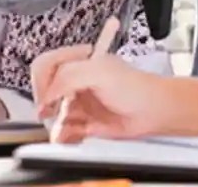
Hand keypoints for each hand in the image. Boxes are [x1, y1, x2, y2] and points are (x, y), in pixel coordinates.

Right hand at [32, 46, 170, 142]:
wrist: (154, 111)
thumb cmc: (135, 86)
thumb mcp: (97, 71)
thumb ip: (67, 77)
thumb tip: (47, 95)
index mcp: (78, 62)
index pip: (46, 65)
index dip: (42, 80)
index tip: (47, 94)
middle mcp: (76, 82)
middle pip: (45, 91)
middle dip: (47, 102)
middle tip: (51, 110)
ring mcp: (80, 103)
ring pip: (53, 114)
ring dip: (57, 121)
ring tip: (70, 124)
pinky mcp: (86, 124)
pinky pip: (64, 131)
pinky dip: (63, 134)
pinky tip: (70, 135)